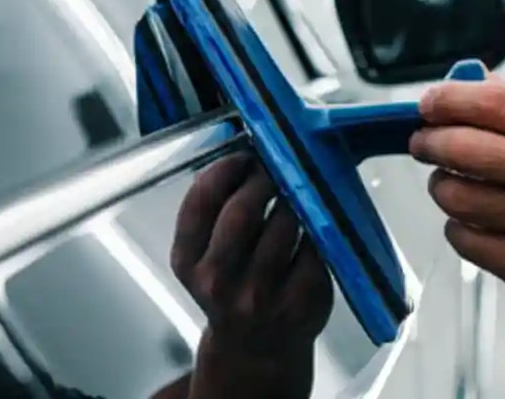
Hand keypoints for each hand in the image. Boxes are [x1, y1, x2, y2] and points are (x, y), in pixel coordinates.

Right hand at [170, 152, 332, 397]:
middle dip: (260, 180)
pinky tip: (312, 222)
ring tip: (293, 191)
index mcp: (188, 264)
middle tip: (272, 168)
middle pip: (242, 214)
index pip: (201, 204)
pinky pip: (315, 246)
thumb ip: (211, 213)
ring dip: (291, 199)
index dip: (223, 171)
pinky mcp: (303, 301)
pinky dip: (316, 226)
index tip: (240, 157)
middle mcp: (220, 283)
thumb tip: (242, 156)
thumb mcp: (201, 257)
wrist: (255, 348)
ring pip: (283, 226)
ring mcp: (263, 296)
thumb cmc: (230, 288)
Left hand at [410, 80, 504, 313]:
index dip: (447, 99)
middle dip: (429, 141)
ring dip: (441, 184)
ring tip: (454, 181)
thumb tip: (463, 82)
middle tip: (424, 141)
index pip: (492, 102)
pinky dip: (458, 224)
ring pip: (452, 194)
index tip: (428, 103)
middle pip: (461, 148)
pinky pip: (460, 237)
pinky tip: (476, 217)